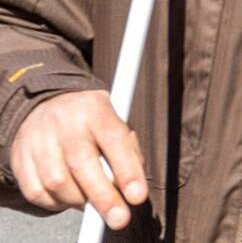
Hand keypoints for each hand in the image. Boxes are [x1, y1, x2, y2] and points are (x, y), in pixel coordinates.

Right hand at [10, 90, 147, 227]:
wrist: (46, 107)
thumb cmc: (91, 122)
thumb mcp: (115, 122)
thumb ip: (127, 152)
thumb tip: (130, 188)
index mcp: (95, 109)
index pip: (114, 140)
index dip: (127, 170)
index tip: (137, 197)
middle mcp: (64, 122)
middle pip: (81, 164)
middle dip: (103, 197)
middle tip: (118, 217)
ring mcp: (38, 140)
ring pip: (57, 182)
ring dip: (79, 200)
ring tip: (90, 199)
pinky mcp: (20, 159)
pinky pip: (37, 192)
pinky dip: (56, 203)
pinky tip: (69, 197)